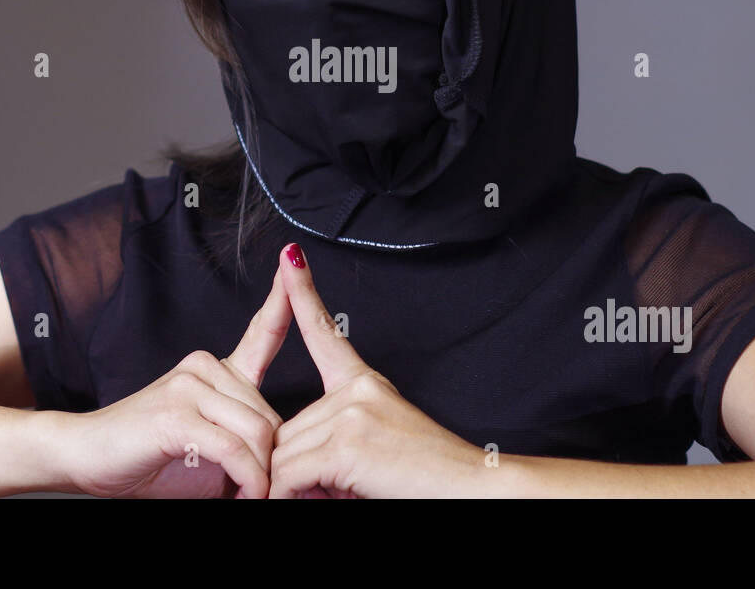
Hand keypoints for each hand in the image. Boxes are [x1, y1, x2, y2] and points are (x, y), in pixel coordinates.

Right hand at [59, 264, 292, 497]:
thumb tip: (280, 468)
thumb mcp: (208, 451)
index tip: (295, 260)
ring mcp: (189, 386)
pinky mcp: (176, 413)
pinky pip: (234, 450)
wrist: (85, 459)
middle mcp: (205, 368)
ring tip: (250, 497)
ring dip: (261, 478)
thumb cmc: (149, 459)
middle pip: (271, 417)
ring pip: (257, 434)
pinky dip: (246, 480)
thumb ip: (244, 446)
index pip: (261, 331)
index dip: (285, 299)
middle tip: (261, 493)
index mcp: (216, 371)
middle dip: (272, 462)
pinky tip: (243, 493)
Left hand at [269, 242, 482, 498]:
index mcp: (364, 384)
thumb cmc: (426, 478)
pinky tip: (331, 499)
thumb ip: (332, 442)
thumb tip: (287, 464)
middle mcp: (357, 389)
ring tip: (349, 492)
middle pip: (286, 432)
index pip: (326, 332)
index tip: (289, 255)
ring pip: (283, 457)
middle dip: (298, 471)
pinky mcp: (347, 443)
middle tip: (343, 487)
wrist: (471, 491)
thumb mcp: (376, 447)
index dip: (302, 292)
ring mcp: (352, 412)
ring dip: (299, 489)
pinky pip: (290, 477)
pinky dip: (292, 498)